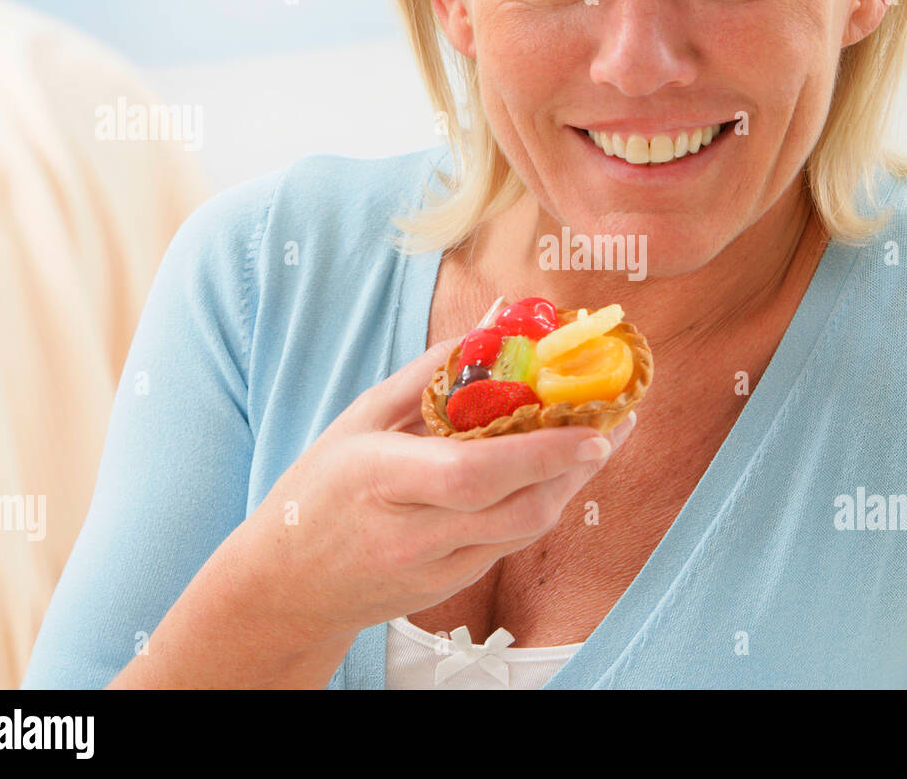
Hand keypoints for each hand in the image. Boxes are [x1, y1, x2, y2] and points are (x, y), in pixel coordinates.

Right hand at [234, 338, 636, 645]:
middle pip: (520, 509)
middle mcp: (413, 534)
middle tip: (619, 417)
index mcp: (381, 482)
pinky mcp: (452, 586)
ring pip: (526, 529)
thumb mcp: (361, 418)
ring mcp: (436, 568)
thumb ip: (432, 372)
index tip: (593, 428)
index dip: (541, 453)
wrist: (287, 586)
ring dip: (571, 481)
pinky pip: (512, 541)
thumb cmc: (319, 489)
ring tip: (602, 434)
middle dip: (579, 464)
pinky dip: (540, 501)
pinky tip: (557, 468)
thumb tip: (497, 321)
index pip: (474, 474)